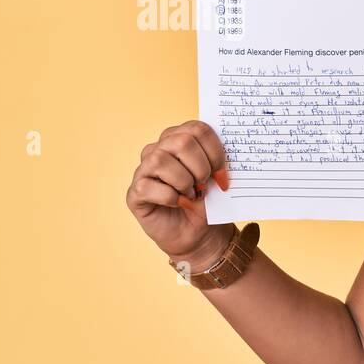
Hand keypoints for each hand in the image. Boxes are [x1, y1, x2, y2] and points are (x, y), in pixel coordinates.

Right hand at [126, 120, 233, 264]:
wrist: (199, 234)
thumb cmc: (207, 202)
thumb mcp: (218, 180)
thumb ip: (218, 163)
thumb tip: (227, 157)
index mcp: (181, 139)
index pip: (198, 129)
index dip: (215, 152)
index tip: (223, 176)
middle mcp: (159, 149)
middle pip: (181, 142)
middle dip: (201, 167)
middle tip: (205, 186)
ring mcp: (144, 170)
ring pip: (160, 160)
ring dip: (184, 182)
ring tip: (192, 195)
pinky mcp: (135, 192)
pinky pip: (148, 186)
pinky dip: (170, 198)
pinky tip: (179, 204)